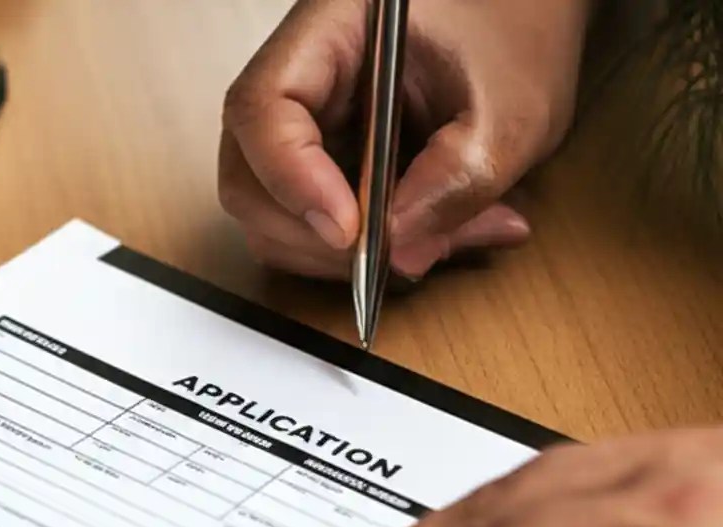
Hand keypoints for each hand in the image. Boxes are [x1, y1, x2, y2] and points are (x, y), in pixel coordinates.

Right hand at [219, 0, 593, 279]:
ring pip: (269, 217)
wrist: (524, 20)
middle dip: (312, 236)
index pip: (262, 109)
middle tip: (395, 256)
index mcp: (327, 31)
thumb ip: (460, 177)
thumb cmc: (516, 31)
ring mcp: (300, 128)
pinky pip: (304, 229)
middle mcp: (295, 80)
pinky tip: (423, 239)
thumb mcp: (513, 107)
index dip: (291, 178)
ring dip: (340, 257)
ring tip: (437, 244)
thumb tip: (401, 252)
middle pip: (248, 176)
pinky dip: (355, 256)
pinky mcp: (318, 166)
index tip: (348, 230)